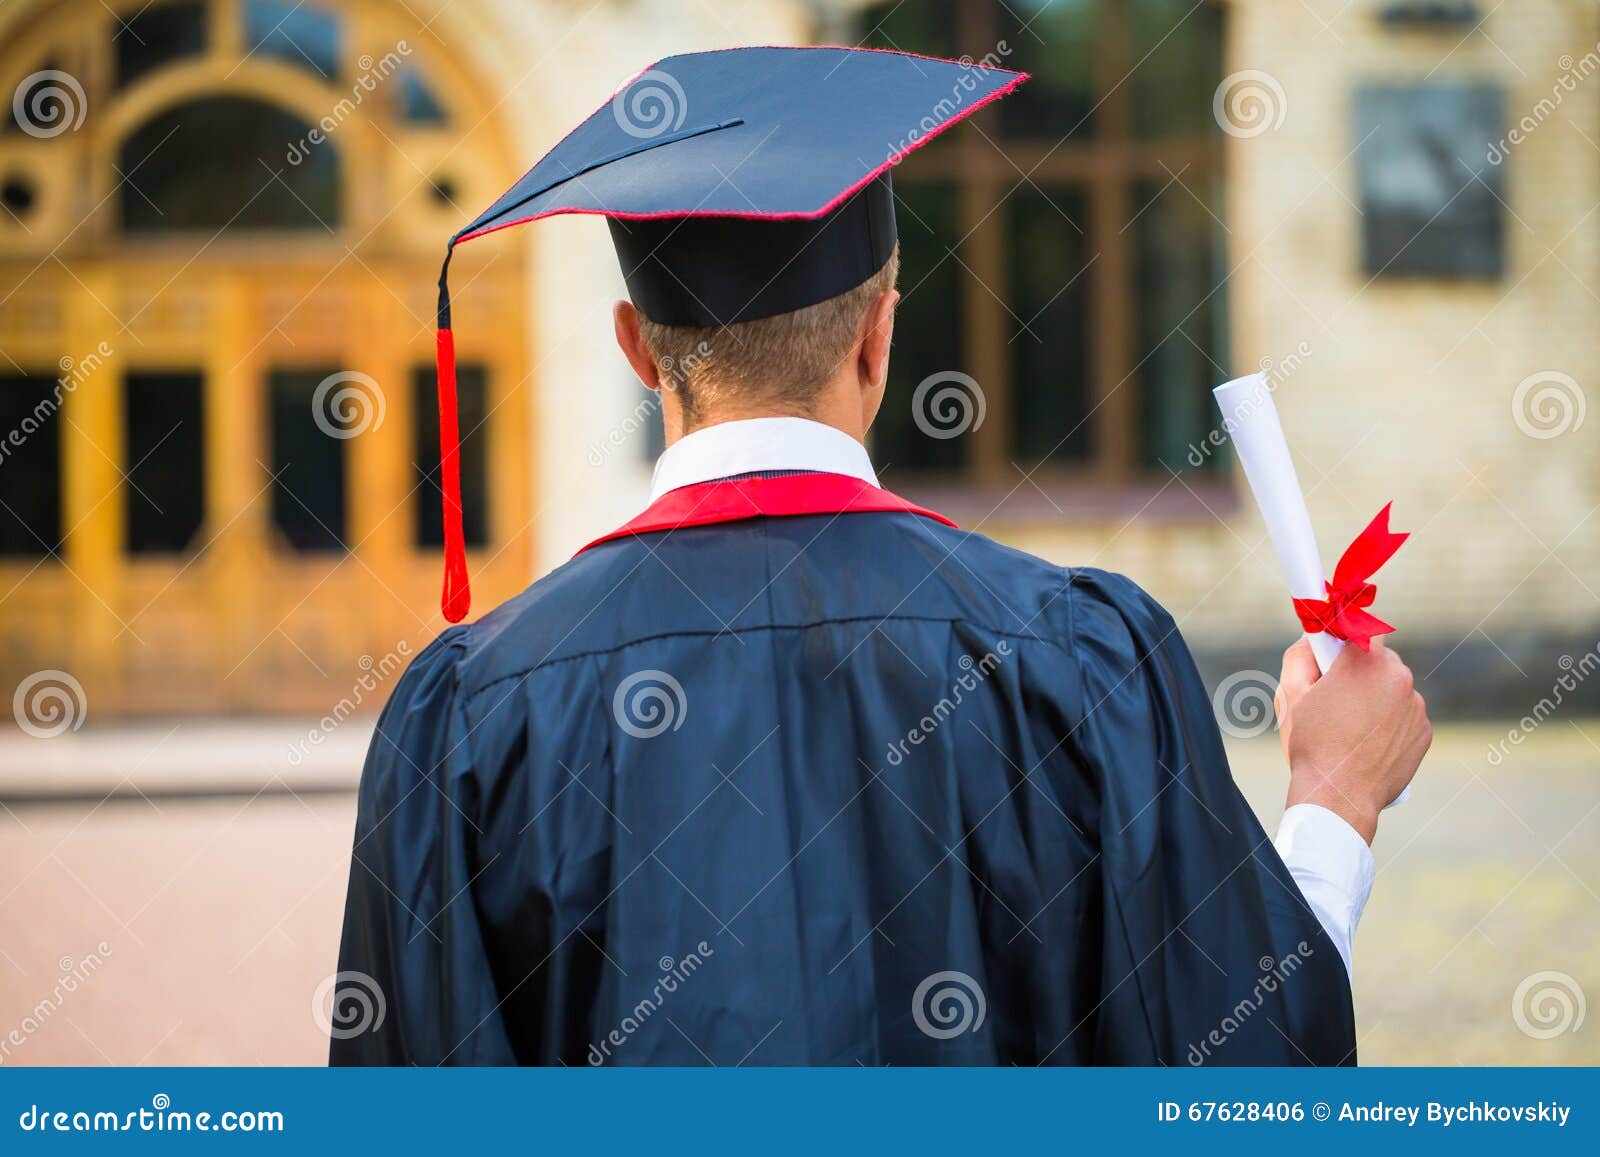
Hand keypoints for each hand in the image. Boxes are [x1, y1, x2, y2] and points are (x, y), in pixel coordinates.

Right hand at [1274, 637, 1431, 843]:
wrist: (1339, 796)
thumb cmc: (1312, 744)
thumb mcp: (1290, 694)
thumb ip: (1300, 654)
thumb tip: (1312, 638)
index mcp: (1364, 661)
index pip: (1361, 628)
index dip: (1346, 638)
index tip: (1335, 647)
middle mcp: (1398, 676)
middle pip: (1379, 660)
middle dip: (1360, 671)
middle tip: (1336, 697)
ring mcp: (1415, 705)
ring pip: (1393, 689)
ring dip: (1376, 699)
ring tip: (1351, 729)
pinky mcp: (1425, 730)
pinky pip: (1405, 716)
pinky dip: (1390, 724)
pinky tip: (1367, 744)